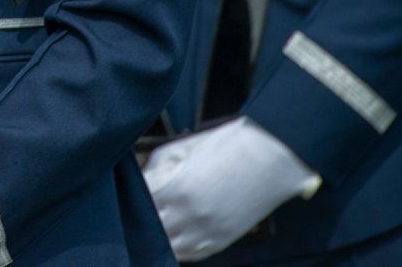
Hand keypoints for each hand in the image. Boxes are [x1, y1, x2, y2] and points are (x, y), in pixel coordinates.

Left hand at [143, 117, 320, 261]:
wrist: (270, 156)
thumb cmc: (226, 145)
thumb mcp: (182, 147)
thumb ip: (156, 165)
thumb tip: (141, 176)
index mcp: (178, 190)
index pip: (141, 203)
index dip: (133, 195)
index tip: (131, 188)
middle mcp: (191, 217)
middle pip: (152, 229)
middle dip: (142, 216)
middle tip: (139, 205)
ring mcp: (208, 232)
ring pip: (170, 247)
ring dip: (159, 235)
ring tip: (153, 221)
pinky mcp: (223, 239)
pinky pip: (193, 254)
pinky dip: (179, 248)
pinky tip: (173, 236)